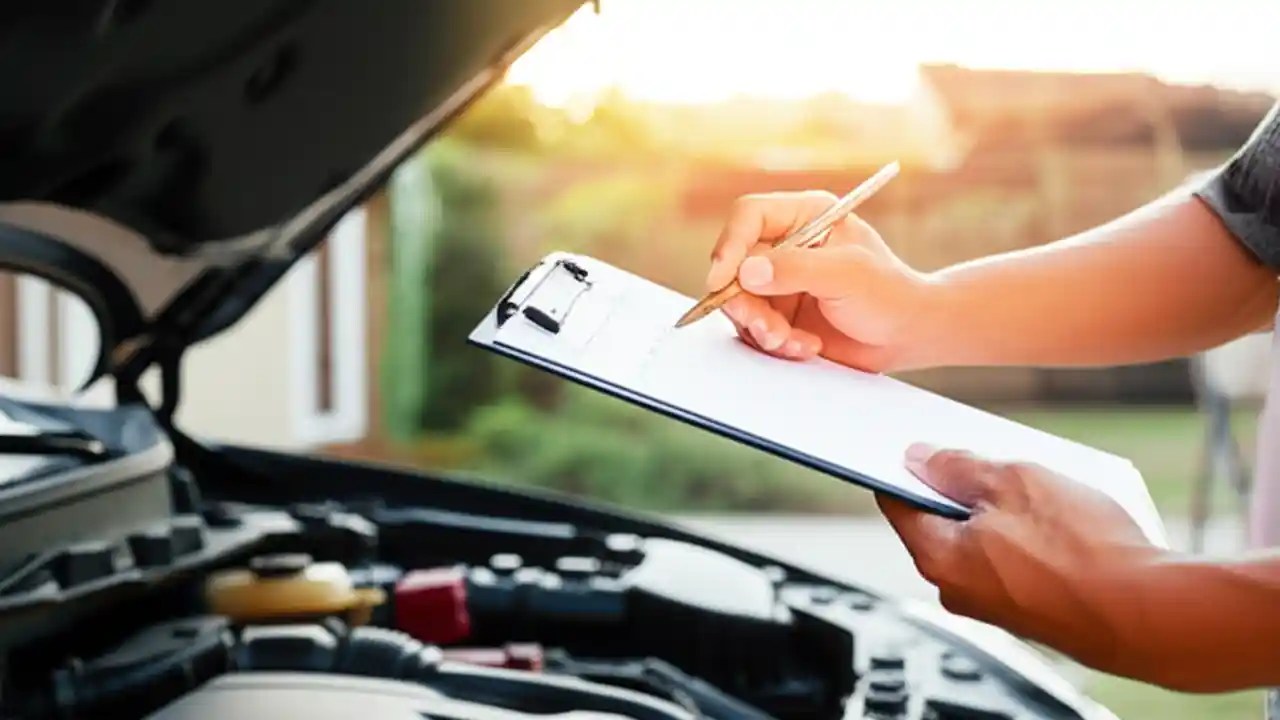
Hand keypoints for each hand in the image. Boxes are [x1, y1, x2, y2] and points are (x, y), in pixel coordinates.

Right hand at [706, 191, 933, 371]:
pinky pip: (754, 327)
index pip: (748, 216)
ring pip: (740, 301)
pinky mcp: (779, 312)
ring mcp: (779, 280)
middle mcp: (785, 244)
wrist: (908, 334)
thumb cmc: (890, 294)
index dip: (730, 246)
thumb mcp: (847, 276)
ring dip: (762, 328)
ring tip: (794, 342)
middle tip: (769, 328)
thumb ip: (796, 270)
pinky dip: (775, 343)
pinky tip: (807, 346)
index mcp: (804, 216)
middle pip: (735, 265)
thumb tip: (746, 272)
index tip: (724, 280)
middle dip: (747, 302)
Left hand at [878, 444, 1164, 674]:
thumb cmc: (1080, 549)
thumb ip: (957, 467)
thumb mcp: (1013, 482)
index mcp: (938, 558)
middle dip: (961, 486)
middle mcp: (957, 590)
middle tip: (989, 454)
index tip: (915, 442)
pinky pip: (1013, 562)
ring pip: (981, 541)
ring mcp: (994, 606)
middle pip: (940, 522)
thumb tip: (919, 458)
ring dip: (1001, 509)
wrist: (1147, 614)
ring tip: (1036, 482)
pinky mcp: (1031, 613)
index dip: (905, 467)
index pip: (897, 502)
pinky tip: (1058, 517)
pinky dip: (1025, 536)